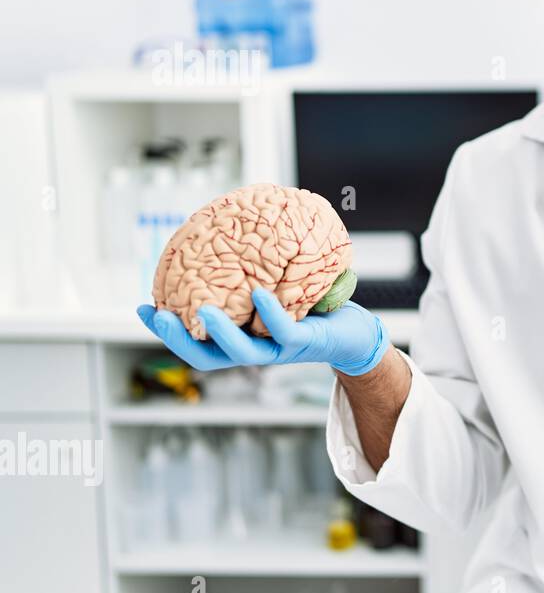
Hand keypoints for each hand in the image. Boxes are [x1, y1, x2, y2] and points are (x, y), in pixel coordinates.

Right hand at [137, 288, 388, 375]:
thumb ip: (245, 278)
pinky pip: (283, 331)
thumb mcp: (271, 292)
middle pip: (207, 356)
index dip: (168, 331)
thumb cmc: (307, 309)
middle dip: (178, 339)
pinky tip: (259, 294)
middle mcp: (253, 350)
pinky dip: (270, 313)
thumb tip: (218, 237)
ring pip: (241, 352)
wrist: (352, 332)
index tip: (143, 307)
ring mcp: (277, 350)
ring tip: (202, 312)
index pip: (196, 341)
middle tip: (155, 316)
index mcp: (240, 340)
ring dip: (220, 334)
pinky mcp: (303, 342)